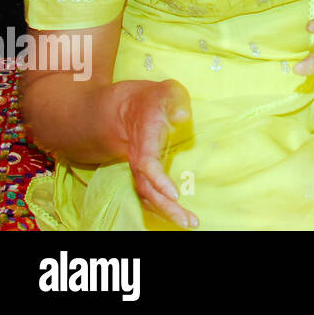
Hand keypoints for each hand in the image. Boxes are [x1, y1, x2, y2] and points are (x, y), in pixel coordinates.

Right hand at [115, 79, 196, 228]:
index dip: (158, 180)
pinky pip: (149, 194)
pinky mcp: (144, 173)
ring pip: (147, 196)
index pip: (146, 165)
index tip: (174, 194)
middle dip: (166, 207)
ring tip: (189, 223)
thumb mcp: (165, 90)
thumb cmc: (151, 98)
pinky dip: (161, 207)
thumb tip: (184, 116)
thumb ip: (175, 98)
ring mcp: (139, 168)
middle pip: (146, 190)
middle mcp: (138, 159)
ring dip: (166, 212)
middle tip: (189, 222)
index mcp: (143, 140)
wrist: (124, 107)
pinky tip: (177, 216)